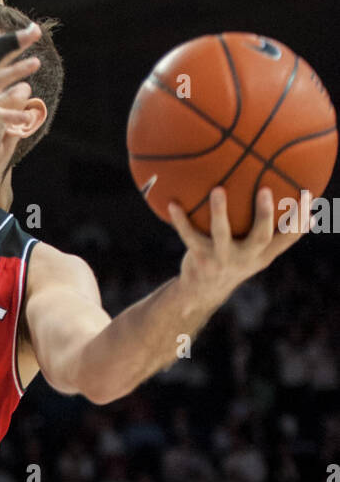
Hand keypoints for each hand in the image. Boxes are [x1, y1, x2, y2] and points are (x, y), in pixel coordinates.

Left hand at [168, 186, 306, 300]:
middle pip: (260, 237)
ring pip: (221, 234)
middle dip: (264, 215)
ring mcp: (221, 259)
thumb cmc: (235, 261)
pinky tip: (173, 204)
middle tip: (266, 190)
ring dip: (219, 212)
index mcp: (263, 255)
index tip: (308, 195)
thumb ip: (276, 234)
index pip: (288, 237)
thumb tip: (307, 211)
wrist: (203, 292)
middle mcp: (245, 258)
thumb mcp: (258, 253)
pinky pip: (189, 236)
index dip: (299, 219)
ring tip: (218, 189)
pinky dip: (180, 221)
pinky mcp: (199, 258)